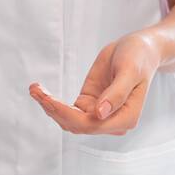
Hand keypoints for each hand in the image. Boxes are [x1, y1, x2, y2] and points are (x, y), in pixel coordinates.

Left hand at [29, 31, 160, 135]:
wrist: (137, 50)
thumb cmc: (138, 58)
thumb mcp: (130, 71)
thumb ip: (116, 94)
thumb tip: (101, 113)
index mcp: (125, 118)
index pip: (91, 125)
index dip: (67, 115)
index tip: (49, 99)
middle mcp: (111, 121)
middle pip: (76, 125)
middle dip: (54, 109)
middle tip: (36, 90)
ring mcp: (99, 115)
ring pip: (68, 120)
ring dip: (50, 106)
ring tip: (35, 88)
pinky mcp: (88, 105)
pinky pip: (67, 111)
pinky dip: (52, 102)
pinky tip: (40, 91)